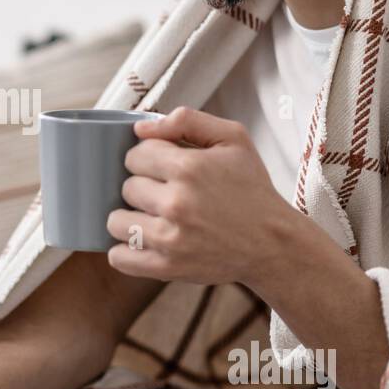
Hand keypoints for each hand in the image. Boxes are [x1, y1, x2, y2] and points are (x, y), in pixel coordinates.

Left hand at [105, 105, 289, 285]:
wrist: (272, 242)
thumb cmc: (251, 187)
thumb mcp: (233, 138)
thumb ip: (187, 121)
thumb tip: (140, 128)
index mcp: (189, 168)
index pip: (135, 155)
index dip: (148, 158)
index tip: (164, 167)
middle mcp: (176, 203)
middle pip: (127, 187)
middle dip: (143, 186)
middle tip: (166, 193)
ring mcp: (170, 239)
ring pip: (116, 221)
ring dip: (130, 218)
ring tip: (152, 217)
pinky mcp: (167, 268)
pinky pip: (120, 257)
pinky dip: (125, 250)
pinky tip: (143, 241)